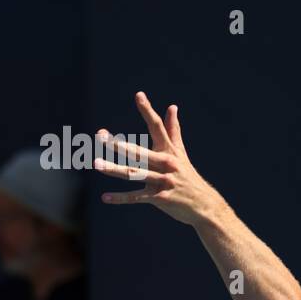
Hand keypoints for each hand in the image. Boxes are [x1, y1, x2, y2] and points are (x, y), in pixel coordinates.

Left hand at [93, 91, 227, 226]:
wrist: (204, 204)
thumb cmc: (188, 176)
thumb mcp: (180, 152)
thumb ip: (173, 130)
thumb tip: (172, 106)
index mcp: (169, 151)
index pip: (157, 127)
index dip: (148, 111)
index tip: (139, 95)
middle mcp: (166, 163)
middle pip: (139, 152)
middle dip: (119, 144)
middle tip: (100, 135)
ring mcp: (163, 181)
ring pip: (135, 174)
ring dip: (115, 169)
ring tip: (96, 164)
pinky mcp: (161, 198)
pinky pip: (137, 197)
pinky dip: (121, 198)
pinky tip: (104, 198)